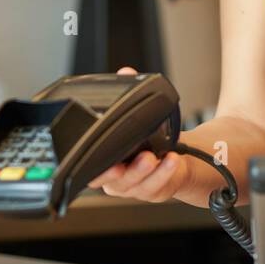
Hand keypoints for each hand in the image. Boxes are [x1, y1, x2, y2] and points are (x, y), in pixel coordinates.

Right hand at [84, 66, 191, 201]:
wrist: (169, 160)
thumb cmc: (147, 142)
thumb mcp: (134, 117)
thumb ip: (127, 95)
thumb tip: (125, 73)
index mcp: (104, 164)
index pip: (92, 170)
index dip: (93, 169)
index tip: (103, 162)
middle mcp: (116, 180)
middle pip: (115, 180)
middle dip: (124, 171)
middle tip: (137, 158)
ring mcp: (135, 187)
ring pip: (137, 184)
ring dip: (145, 171)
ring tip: (154, 158)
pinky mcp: (154, 190)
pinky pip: (158, 184)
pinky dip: (165, 172)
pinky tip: (171, 160)